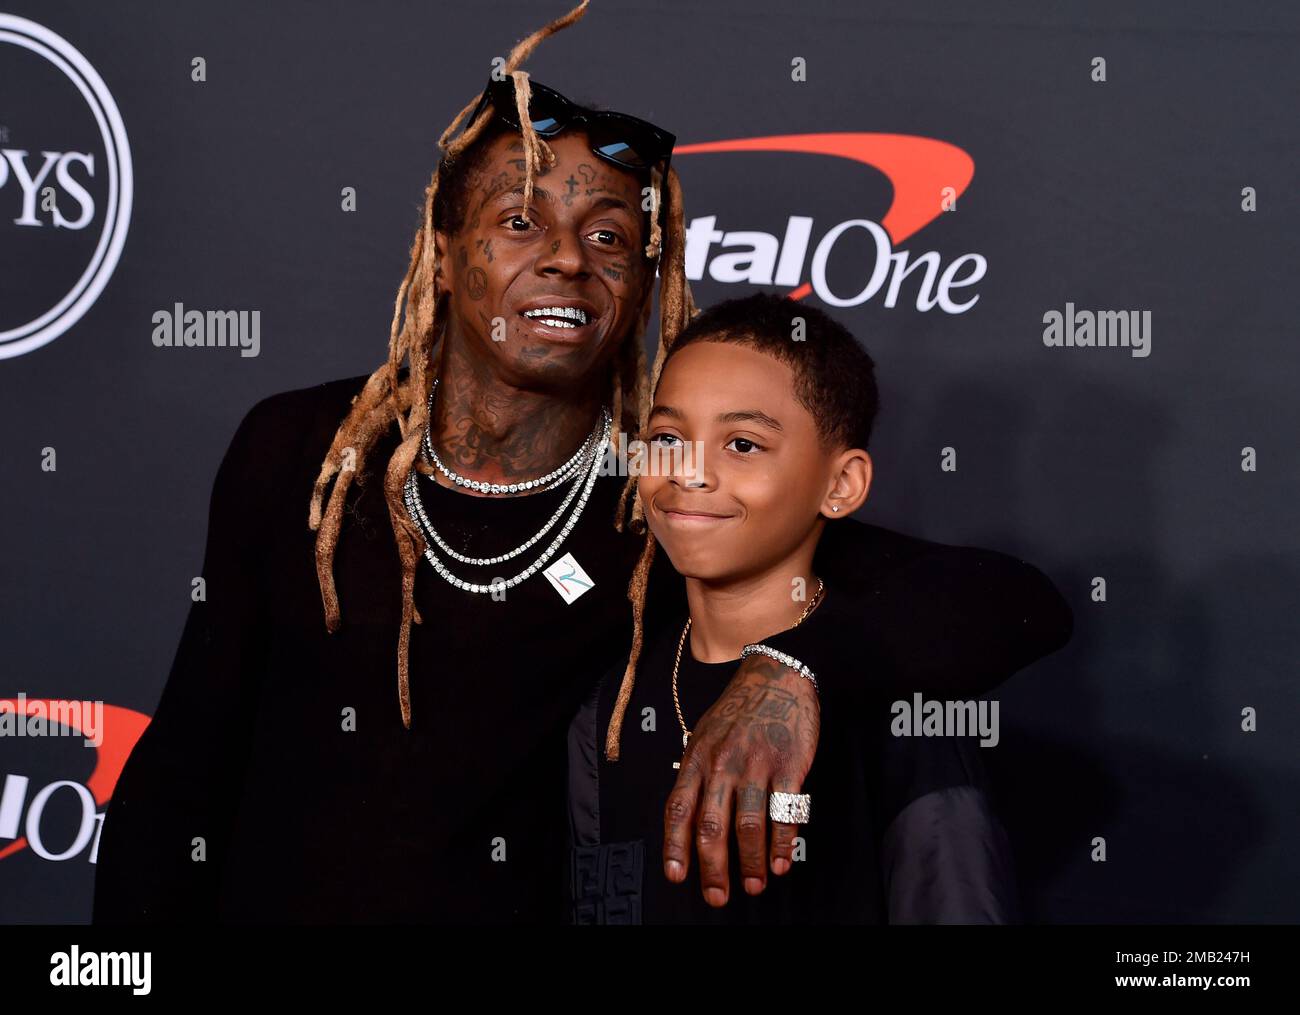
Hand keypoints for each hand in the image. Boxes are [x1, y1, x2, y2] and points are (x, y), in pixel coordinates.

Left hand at [662, 653, 819, 905]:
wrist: (777, 675)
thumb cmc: (738, 711)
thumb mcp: (705, 736)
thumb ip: (696, 775)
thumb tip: (685, 822)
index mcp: (697, 758)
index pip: (679, 809)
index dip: (676, 846)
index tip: (677, 876)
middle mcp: (722, 764)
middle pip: (711, 825)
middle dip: (713, 867)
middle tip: (718, 897)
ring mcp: (756, 765)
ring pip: (748, 824)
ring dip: (750, 862)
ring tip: (754, 885)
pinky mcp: (788, 765)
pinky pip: (784, 811)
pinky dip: (782, 842)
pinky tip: (781, 862)